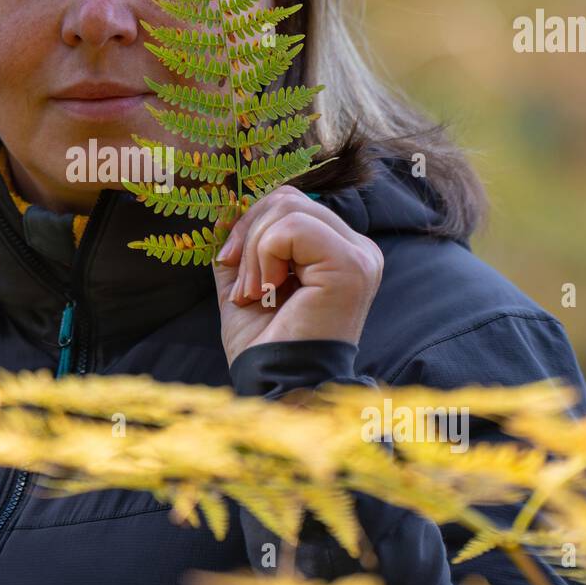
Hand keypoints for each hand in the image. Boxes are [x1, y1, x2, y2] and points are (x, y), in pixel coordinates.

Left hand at [212, 185, 383, 366]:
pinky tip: (269, 291)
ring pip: (287, 209)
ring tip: (256, 294)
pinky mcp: (350, 265)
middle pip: (288, 200)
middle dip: (248, 236)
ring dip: (254, 252)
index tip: (229, 262)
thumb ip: (242, 247)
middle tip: (242, 286)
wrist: (277, 385)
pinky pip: (292, 228)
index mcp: (338, 251)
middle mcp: (358, 250)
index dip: (251, 225)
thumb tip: (226, 208)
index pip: (291, 205)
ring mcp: (359, 256)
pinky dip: (265, 257)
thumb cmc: (265, 345)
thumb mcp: (244, 284)